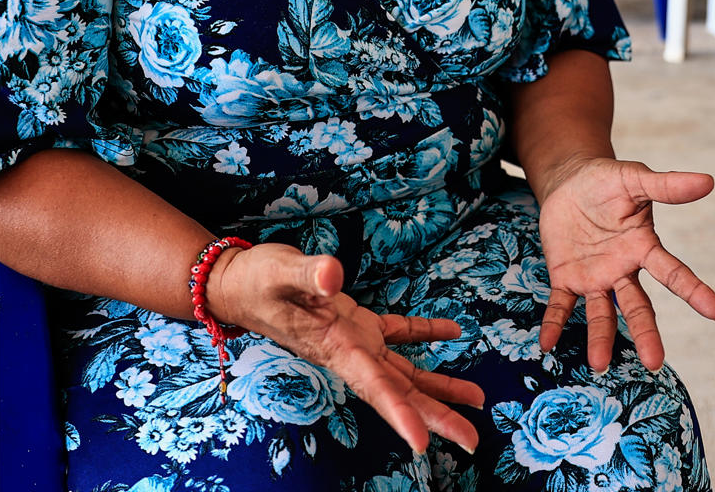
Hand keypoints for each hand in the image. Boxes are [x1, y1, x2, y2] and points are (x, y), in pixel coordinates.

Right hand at [209, 243, 483, 453]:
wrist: (237, 283)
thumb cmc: (256, 279)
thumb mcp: (278, 271)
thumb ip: (308, 274)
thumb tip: (332, 276)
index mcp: (335, 347)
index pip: (373, 386)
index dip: (399, 414)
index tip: (423, 442)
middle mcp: (349, 353)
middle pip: (399, 392)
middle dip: (435, 416)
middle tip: (472, 441)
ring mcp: (354, 340)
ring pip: (404, 371)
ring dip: (439, 385)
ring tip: (477, 398)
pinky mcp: (355, 322)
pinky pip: (397, 333)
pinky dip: (425, 333)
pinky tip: (452, 332)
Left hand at [535, 158, 714, 371]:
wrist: (570, 182)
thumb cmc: (608, 181)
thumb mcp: (635, 178)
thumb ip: (666, 185)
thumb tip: (708, 181)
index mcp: (643, 247)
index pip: (673, 272)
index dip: (694, 290)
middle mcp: (623, 270)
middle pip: (637, 306)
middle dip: (645, 333)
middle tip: (654, 363)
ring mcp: (595, 278)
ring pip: (602, 313)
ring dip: (601, 338)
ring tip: (599, 364)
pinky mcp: (566, 278)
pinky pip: (560, 305)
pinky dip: (554, 323)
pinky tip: (547, 343)